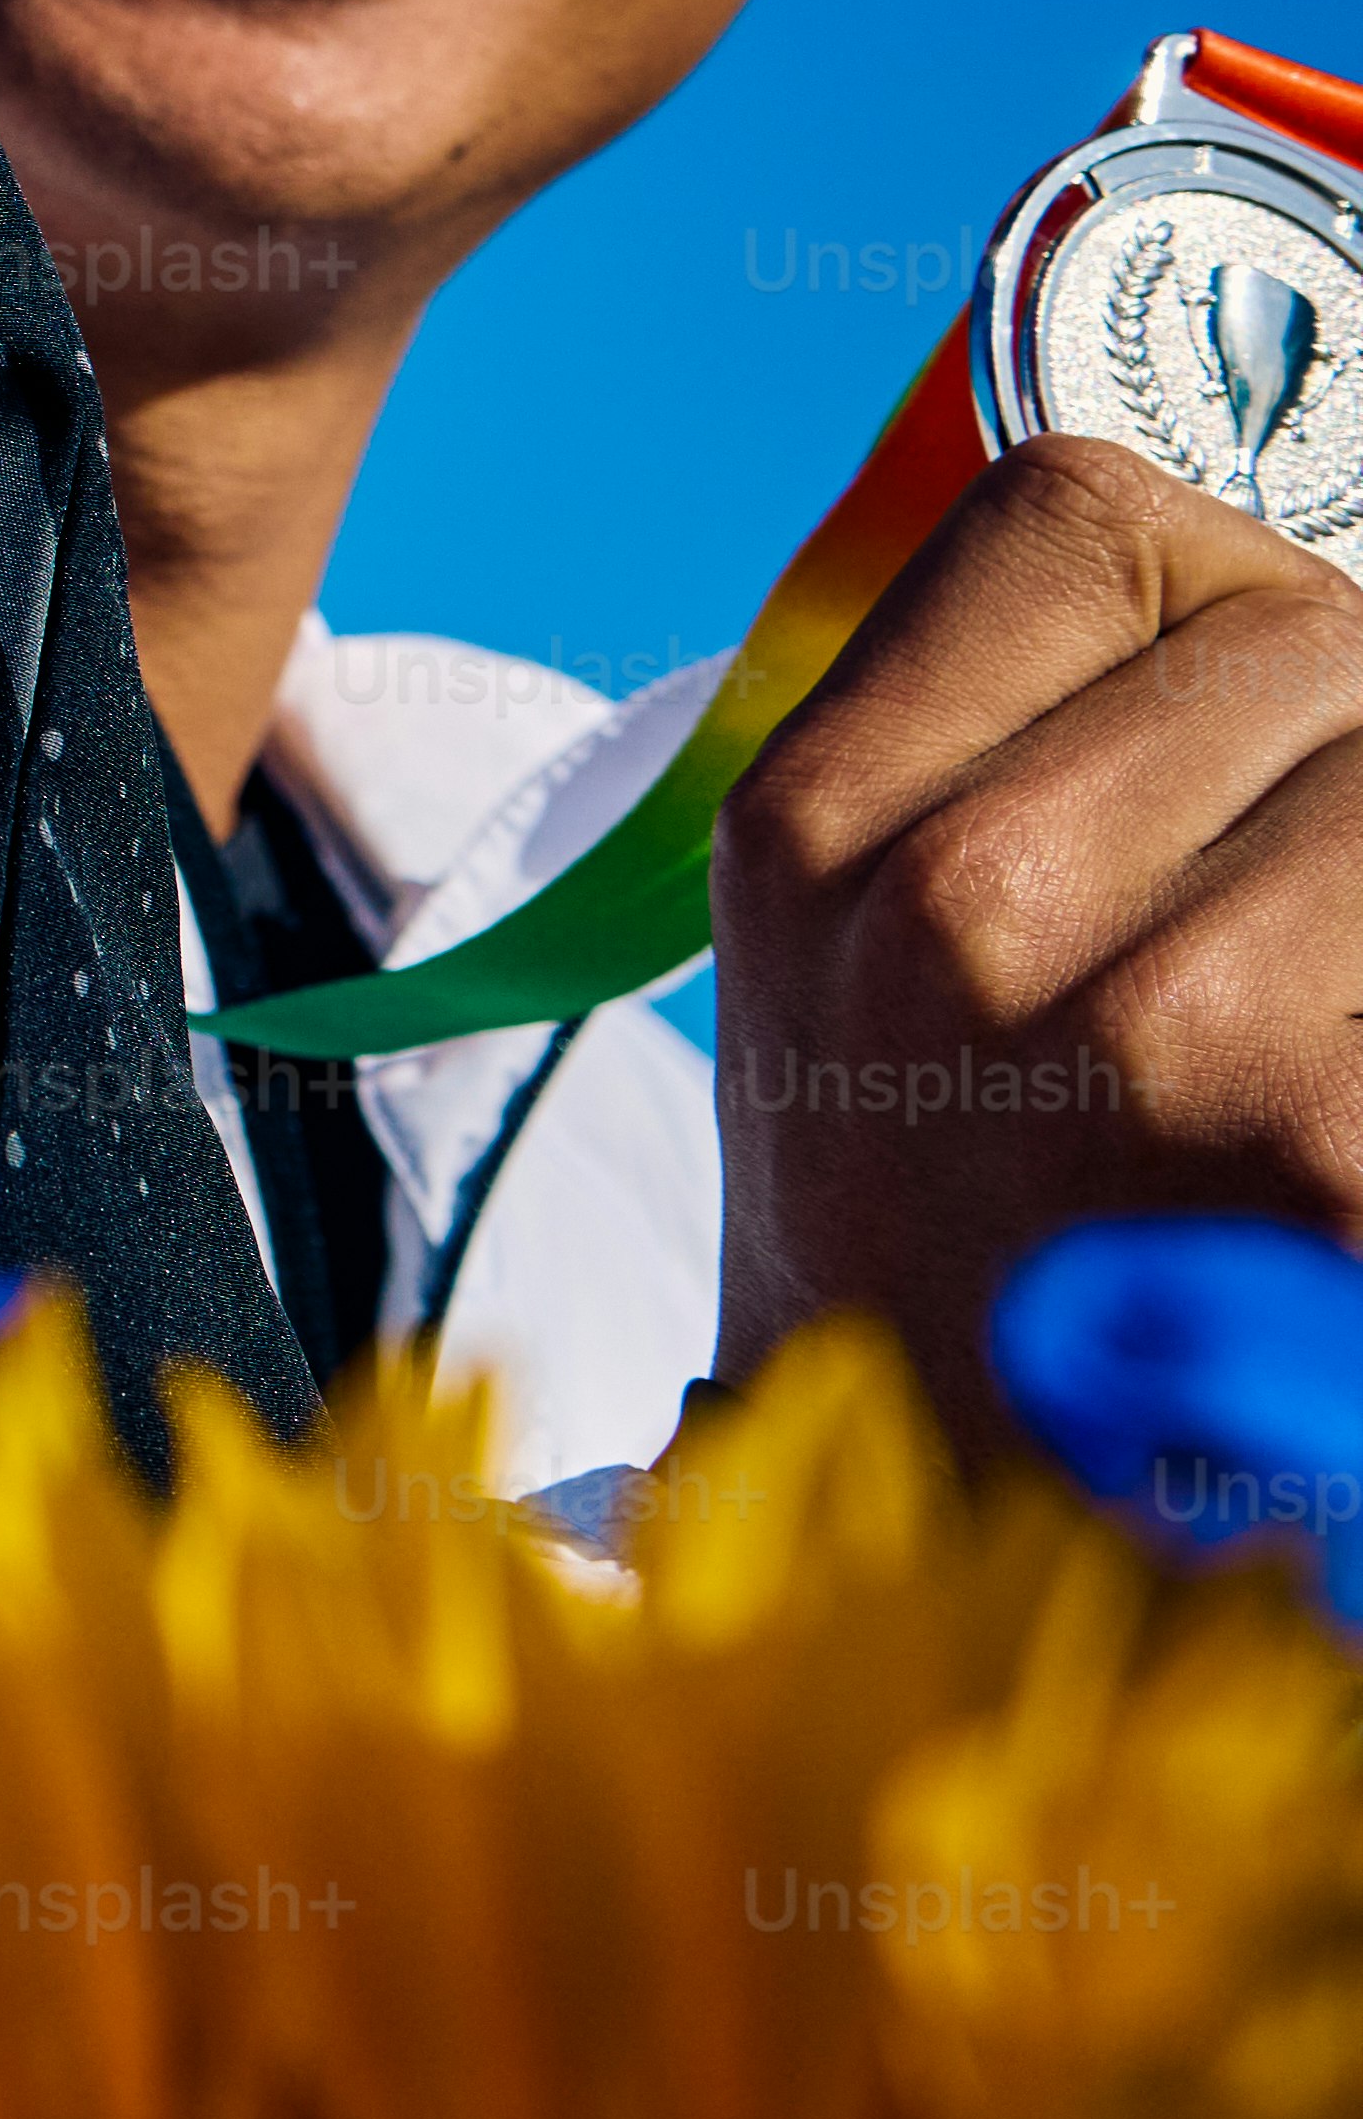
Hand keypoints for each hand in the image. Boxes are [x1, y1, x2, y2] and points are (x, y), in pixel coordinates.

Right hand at [713, 435, 1362, 1416]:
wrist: (969, 1599)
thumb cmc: (953, 1263)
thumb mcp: (849, 981)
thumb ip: (993, 763)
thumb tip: (1298, 625)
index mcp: (811, 831)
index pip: (1082, 519)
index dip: (1206, 619)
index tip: (1226, 764)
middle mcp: (959, 912)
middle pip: (1322, 647)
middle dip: (1360, 780)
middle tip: (1311, 958)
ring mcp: (1170, 1047)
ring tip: (1325, 1066)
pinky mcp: (1345, 1176)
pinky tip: (1349, 1183)